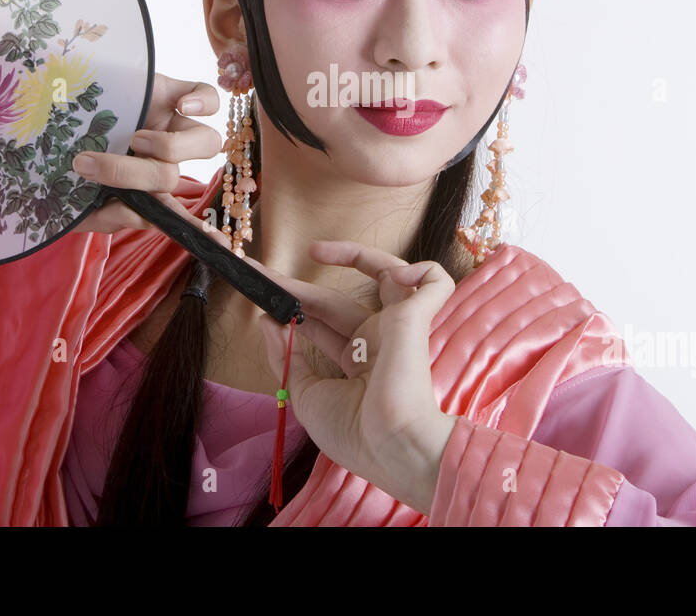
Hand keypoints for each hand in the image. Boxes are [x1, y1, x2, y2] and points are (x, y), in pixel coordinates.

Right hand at [70, 72, 229, 246]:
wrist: (40, 108)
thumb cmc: (57, 158)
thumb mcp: (75, 197)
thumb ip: (106, 216)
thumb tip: (140, 216)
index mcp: (144, 188)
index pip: (178, 214)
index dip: (199, 229)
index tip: (215, 242)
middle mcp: (161, 158)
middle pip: (173, 176)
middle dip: (136, 176)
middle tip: (95, 164)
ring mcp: (170, 124)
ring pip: (204, 142)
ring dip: (169, 147)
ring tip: (135, 139)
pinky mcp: (171, 92)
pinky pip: (209, 96)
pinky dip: (204, 103)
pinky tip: (183, 106)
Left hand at [251, 240, 458, 515]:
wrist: (389, 446)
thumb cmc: (354, 433)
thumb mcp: (306, 394)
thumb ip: (287, 356)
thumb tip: (267, 322)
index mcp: (358, 362)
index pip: (322, 325)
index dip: (293, 310)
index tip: (261, 303)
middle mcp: (379, 341)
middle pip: (335, 300)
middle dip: (296, 285)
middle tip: (259, 270)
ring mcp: (400, 327)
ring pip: (384, 274)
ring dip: (351, 253)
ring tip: (315, 250)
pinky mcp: (418, 317)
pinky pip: (435, 281)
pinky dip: (421, 269)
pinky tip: (393, 272)